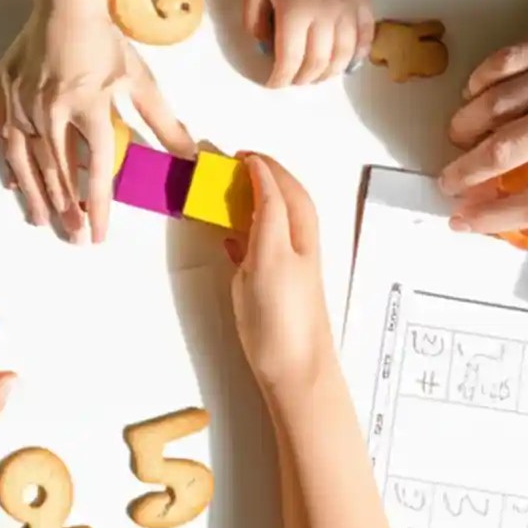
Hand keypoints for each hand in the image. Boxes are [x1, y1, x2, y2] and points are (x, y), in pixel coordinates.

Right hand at [0, 9, 194, 242]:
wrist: (63, 4)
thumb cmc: (104, 41)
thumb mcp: (139, 80)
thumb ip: (163, 121)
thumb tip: (189, 153)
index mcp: (90, 106)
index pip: (98, 168)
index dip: (100, 206)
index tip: (100, 234)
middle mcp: (53, 110)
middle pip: (59, 172)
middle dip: (67, 209)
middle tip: (74, 236)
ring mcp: (24, 103)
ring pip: (27, 160)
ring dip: (36, 194)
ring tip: (42, 220)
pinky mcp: (5, 94)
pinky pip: (5, 136)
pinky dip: (11, 162)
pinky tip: (14, 183)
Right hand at [224, 155, 333, 390]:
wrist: (297, 373)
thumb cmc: (281, 316)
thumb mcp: (270, 256)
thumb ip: (267, 214)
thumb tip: (261, 183)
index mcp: (297, 233)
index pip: (281, 187)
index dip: (261, 167)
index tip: (238, 154)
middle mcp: (296, 245)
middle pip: (285, 200)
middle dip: (266, 177)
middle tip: (239, 164)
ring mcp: (287, 268)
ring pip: (274, 222)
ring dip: (258, 202)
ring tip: (233, 191)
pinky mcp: (274, 289)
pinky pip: (261, 249)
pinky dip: (247, 234)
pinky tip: (229, 237)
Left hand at [244, 0, 373, 86]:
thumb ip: (255, 23)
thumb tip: (267, 49)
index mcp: (294, 12)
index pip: (290, 61)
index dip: (280, 79)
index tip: (273, 83)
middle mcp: (325, 14)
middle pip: (318, 64)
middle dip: (302, 79)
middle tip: (293, 79)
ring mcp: (348, 8)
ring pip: (343, 57)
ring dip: (328, 73)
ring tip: (316, 74)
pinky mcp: (363, 1)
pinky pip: (365, 38)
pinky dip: (356, 56)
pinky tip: (344, 62)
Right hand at [439, 0, 527, 259]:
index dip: (491, 218)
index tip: (466, 221)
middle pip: (500, 156)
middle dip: (463, 175)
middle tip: (450, 182)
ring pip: (492, 107)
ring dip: (465, 129)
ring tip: (460, 140)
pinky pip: (503, 63)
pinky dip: (479, 83)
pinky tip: (474, 96)